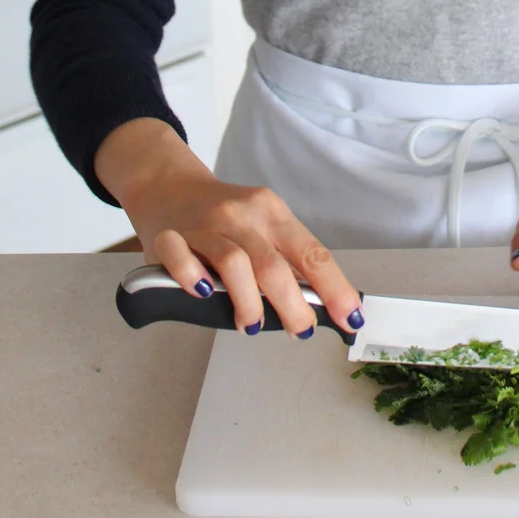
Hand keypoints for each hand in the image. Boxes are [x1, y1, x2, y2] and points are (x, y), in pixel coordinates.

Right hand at [96, 119, 363, 339]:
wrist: (170, 187)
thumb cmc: (224, 217)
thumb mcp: (262, 226)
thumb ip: (285, 259)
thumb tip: (320, 304)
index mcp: (271, 212)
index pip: (311, 253)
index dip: (334, 287)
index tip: (349, 316)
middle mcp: (242, 215)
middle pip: (274, 265)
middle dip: (293, 306)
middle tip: (299, 330)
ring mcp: (205, 225)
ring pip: (235, 263)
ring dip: (248, 302)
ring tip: (251, 324)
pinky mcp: (169, 236)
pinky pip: (181, 257)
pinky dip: (192, 276)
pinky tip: (202, 292)